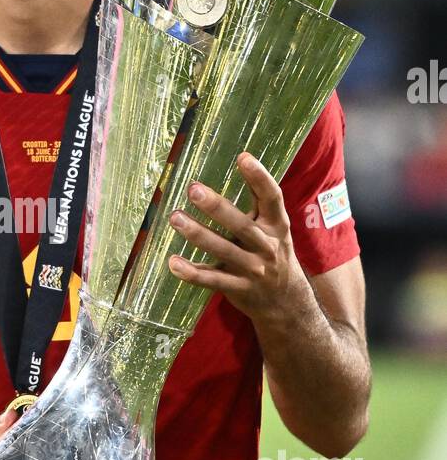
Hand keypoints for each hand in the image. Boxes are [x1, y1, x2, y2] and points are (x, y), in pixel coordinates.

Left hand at [166, 152, 308, 322]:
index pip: (272, 198)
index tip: (243, 157)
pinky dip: (192, 272)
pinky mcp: (238, 288)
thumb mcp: (276, 227)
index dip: (260, 177)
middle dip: (217, 207)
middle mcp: (267, 246)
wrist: (286, 302)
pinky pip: (212, 279)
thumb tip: (244, 158)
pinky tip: (173, 262)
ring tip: (175, 217)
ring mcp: (253, 270)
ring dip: (197, 234)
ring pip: (222, 250)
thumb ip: (260, 201)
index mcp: (277, 226)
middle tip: (193, 189)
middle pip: (241, 225)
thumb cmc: (273, 253)